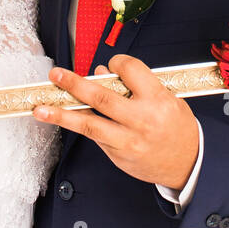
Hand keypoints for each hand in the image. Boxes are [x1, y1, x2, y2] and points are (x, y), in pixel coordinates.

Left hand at [33, 54, 198, 188]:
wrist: (189, 164)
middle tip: (55, 75)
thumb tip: (100, 72)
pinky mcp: (119, 156)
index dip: (116, 62)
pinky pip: (95, 137)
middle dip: (74, 85)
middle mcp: (141, 120)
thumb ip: (137, 86)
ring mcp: (128, 141)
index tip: (110, 64)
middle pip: (102, 98)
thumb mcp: (169, 99)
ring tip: (40, 108)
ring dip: (62, 115)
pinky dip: (79, 126)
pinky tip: (63, 118)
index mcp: (158, 100)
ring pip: (90, 124)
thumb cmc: (177, 127)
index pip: (130, 71)